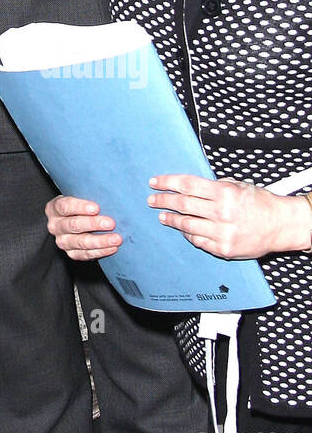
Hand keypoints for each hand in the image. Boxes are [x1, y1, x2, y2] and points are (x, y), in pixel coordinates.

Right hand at [45, 194, 122, 260]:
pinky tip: (112, 248)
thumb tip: (109, 195)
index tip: (96, 208)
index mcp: (54, 208)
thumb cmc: (80, 206)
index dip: (80, 207)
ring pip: (80, 242)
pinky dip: (100, 251)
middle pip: (73, 225)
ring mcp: (62, 241)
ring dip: (100, 241)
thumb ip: (87, 194)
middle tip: (111, 223)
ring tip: (116, 239)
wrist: (75, 221)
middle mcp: (55, 225)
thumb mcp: (78, 196)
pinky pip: (86, 254)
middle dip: (93, 224)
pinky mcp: (71, 253)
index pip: (65, 206)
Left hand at [148, 174, 311, 259]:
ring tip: (163, 216)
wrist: (280, 225)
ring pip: (187, 225)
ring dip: (171, 219)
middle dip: (163, 201)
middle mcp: (221, 213)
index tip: (154, 182)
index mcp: (223, 193)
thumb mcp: (236, 185)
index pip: (186, 185)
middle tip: (152, 199)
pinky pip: (198, 241)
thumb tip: (186, 186)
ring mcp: (221, 233)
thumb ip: (212, 186)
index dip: (167, 183)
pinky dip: (188, 234)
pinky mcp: (223, 249)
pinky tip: (183, 230)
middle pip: (182, 205)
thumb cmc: (259, 202)